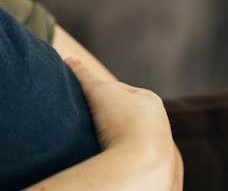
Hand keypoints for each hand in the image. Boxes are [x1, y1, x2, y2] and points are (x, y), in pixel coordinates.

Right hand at [65, 57, 183, 188]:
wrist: (140, 165)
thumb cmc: (122, 122)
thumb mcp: (98, 90)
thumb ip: (84, 74)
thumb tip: (69, 60)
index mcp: (150, 100)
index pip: (121, 91)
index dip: (99, 93)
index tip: (84, 100)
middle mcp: (158, 123)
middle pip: (127, 115)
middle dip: (109, 118)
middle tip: (87, 121)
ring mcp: (158, 147)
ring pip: (130, 138)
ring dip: (114, 139)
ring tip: (94, 141)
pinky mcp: (153, 167)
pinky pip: (131, 158)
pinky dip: (119, 157)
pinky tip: (106, 158)